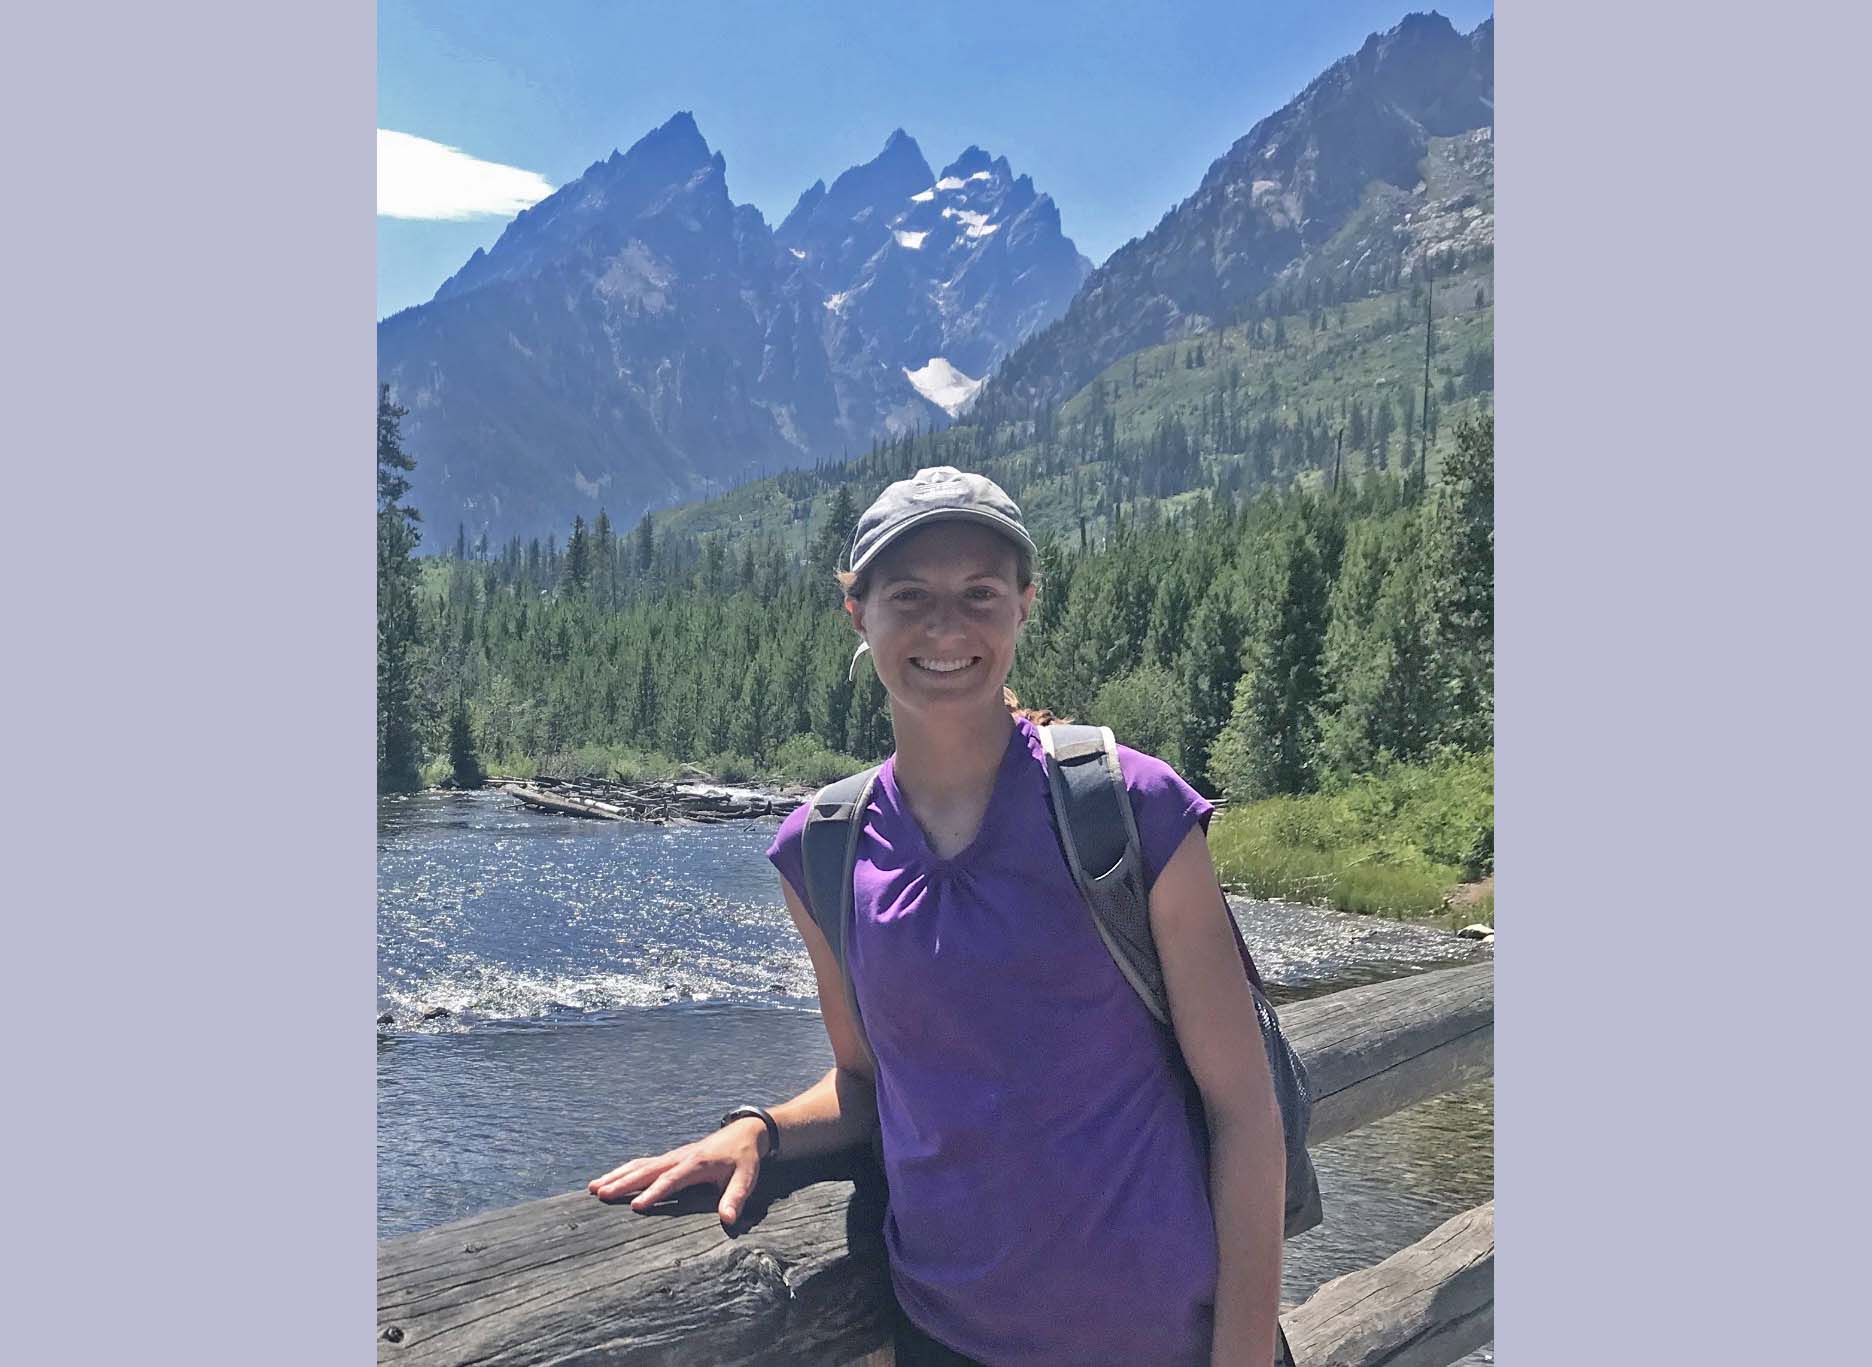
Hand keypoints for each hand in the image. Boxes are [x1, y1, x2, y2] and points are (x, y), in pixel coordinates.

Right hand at [587, 1118, 767, 1225]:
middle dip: (622, 1182)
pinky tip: (610, 1179)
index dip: (654, 1193)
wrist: (745, 1133)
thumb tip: (728, 1220)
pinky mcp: (670, 1158)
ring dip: (617, 1175)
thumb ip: (736, 1198)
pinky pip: (643, 1164)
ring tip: (593, 1187)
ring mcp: (673, 1156)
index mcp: (696, 1164)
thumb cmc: (745, 1159)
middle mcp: (679, 1157)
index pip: (671, 1180)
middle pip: (646, 1170)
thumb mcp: (746, 1178)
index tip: (636, 1206)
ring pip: (640, 1165)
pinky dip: (624, 1170)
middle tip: (599, 1194)